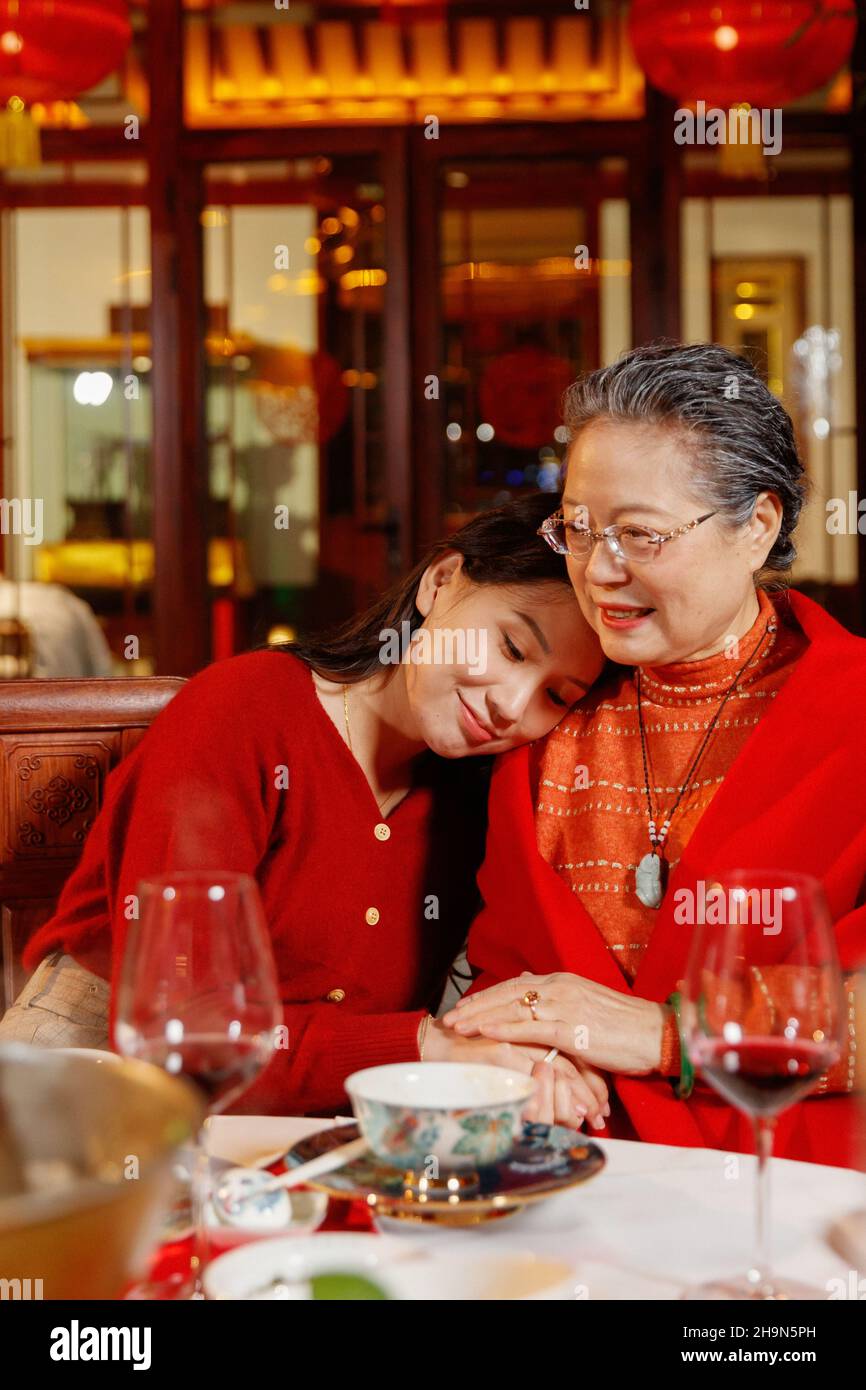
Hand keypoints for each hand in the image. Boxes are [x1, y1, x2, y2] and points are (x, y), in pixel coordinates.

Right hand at [422, 1018, 608, 1130]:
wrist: (434, 1044)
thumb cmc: (471, 1050)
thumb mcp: (509, 1047)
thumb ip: (531, 1048)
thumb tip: (555, 1076)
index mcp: (535, 1021)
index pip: (574, 1047)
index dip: (591, 1074)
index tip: (602, 1101)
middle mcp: (530, 1028)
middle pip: (574, 1056)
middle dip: (592, 1088)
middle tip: (604, 1115)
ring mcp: (518, 1039)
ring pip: (561, 1068)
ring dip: (579, 1096)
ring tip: (593, 1119)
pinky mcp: (503, 1053)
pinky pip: (535, 1079)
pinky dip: (555, 1099)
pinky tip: (568, 1116)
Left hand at [441, 972, 666, 1074]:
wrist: (657, 1033)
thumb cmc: (626, 1027)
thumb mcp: (588, 1008)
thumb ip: (560, 1004)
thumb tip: (533, 999)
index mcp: (563, 982)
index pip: (516, 986)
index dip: (488, 996)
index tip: (466, 1005)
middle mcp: (560, 988)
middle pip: (507, 994)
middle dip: (475, 1005)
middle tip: (449, 1017)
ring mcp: (565, 1006)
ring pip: (512, 1009)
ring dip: (480, 1017)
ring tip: (456, 1026)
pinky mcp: (571, 1029)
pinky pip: (530, 1028)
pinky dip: (503, 1028)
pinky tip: (483, 1032)